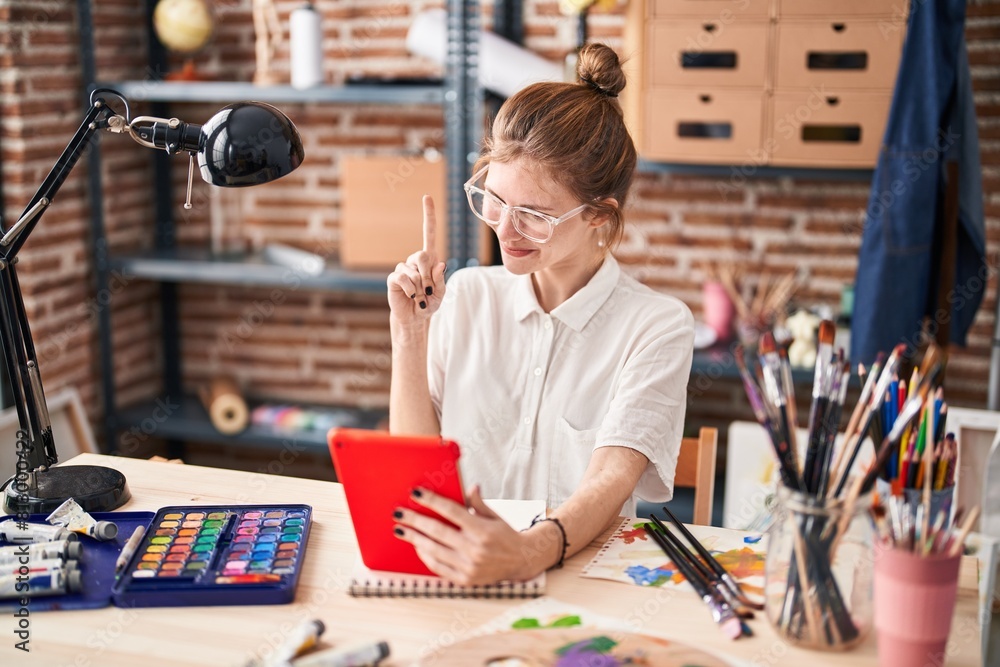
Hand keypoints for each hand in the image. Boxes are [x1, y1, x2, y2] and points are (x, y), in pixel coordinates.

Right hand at [386, 195, 446, 324]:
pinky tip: (411, 297)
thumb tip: (440, 263)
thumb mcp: (441, 293)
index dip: (429, 215)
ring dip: (420, 288)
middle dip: (427, 276)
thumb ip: (441, 280)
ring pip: (413, 272)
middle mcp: (415, 260)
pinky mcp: (394, 278)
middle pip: (422, 255)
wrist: (415, 317)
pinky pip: (403, 279)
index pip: (429, 233)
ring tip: (419, 297)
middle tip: (428, 291)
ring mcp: (404, 268)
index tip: (427, 197)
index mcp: (430, 259)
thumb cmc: (429, 303)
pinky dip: (411, 290)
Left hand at [393, 485, 534, 585]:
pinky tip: (417, 546)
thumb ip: (478, 503)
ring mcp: (469, 566)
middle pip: (437, 531)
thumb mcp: (495, 515)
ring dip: (414, 539)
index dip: (431, 501)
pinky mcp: (465, 580)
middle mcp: (474, 549)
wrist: (521, 561)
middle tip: (398, 513)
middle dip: (414, 521)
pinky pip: (438, 567)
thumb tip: (470, 486)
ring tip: (400, 531)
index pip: (451, 511)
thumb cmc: (505, 534)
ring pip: (433, 550)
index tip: (415, 494)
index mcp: (482, 529)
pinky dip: (425, 556)